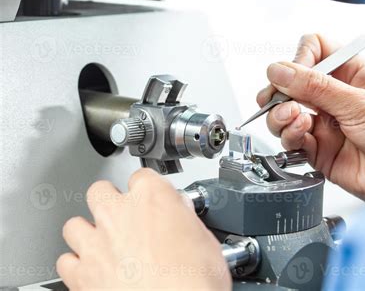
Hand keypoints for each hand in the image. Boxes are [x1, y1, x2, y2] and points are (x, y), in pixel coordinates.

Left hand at [57, 168, 230, 289]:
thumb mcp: (206, 242)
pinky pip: (66, 260)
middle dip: (109, 202)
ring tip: (103, 243)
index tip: (151, 200)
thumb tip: (182, 216)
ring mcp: (96, 243)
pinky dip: (77, 264)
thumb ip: (186, 220)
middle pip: (100, 191)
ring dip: (88, 232)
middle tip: (123, 218)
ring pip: (75, 224)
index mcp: (152, 198)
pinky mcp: (81, 274)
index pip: (143, 177)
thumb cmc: (193, 281)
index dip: (148, 190)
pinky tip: (92, 269)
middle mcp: (119, 214)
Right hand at [257, 34, 364, 199]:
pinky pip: (291, 140)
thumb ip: (316, 87)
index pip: (314, 51)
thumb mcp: (361, 104)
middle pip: (290, 83)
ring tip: (294, 117)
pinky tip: (303, 133)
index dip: (299, 59)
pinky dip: (290, 136)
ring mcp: (324, 123)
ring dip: (280, 115)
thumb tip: (280, 70)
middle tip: (278, 98)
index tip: (293, 74)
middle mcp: (333, 97)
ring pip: (284, 113)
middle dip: (279, 90)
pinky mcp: (318, 149)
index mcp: (350, 74)